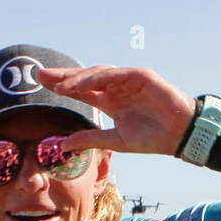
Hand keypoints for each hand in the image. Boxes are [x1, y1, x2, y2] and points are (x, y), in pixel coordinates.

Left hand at [37, 65, 197, 155]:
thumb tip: (62, 146)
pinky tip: (80, 84)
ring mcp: (128, 80)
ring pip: (97, 74)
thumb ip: (90, 140)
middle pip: (85, 78)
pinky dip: (96, 78)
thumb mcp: (115, 141)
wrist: (180, 136)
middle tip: (40, 75)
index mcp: (111, 101)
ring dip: (77, 78)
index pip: (82, 91)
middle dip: (63, 76)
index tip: (43, 84)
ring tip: (57, 85)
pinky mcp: (140, 76)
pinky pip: (114, 74)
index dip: (63, 87)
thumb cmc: (153, 138)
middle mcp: (117, 88)